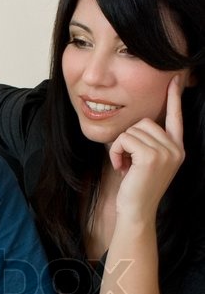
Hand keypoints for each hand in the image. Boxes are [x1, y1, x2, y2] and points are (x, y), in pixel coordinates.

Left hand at [109, 75, 184, 222]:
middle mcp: (175, 148)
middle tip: (127, 162)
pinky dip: (116, 152)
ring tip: (125, 166)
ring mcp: (165, 152)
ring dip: (120, 147)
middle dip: (128, 139)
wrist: (136, 212)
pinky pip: (125, 139)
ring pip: (132, 130)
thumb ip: (149, 144)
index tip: (175, 80)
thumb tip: (139, 125)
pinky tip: (121, 168)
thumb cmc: (136, 190)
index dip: (174, 98)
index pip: (176, 118)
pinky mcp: (151, 156)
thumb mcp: (147, 163)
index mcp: (177, 149)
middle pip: (144, 122)